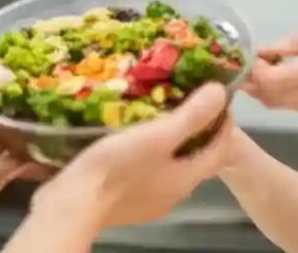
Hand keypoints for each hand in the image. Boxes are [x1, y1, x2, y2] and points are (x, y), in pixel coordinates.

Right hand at [31, 83, 232, 230]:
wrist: (73, 205)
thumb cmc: (118, 167)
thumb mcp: (158, 134)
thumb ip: (191, 115)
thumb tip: (221, 92)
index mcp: (187, 177)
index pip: (221, 148)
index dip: (224, 121)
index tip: (218, 97)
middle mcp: (174, 193)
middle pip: (198, 157)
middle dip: (199, 129)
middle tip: (190, 99)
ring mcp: (150, 201)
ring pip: (173, 165)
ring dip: (174, 142)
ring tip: (162, 113)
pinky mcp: (128, 202)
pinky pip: (150, 173)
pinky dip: (153, 154)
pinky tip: (136, 140)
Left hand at [244, 25, 297, 123]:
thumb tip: (274, 47)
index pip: (279, 79)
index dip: (258, 70)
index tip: (258, 54)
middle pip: (270, 94)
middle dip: (253, 78)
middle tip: (256, 60)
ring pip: (275, 103)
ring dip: (263, 87)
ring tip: (270, 66)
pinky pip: (289, 106)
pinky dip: (279, 93)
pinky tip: (288, 78)